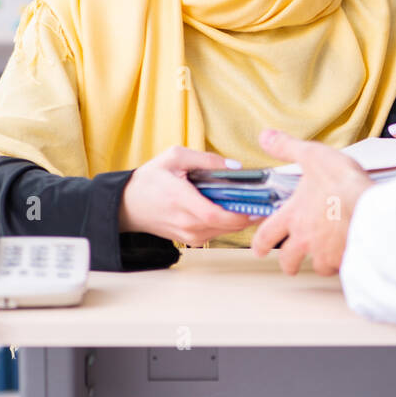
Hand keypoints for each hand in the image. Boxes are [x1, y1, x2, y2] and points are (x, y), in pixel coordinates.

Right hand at [119, 146, 259, 245]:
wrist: (127, 205)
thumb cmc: (151, 178)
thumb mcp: (174, 157)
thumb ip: (205, 160)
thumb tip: (235, 167)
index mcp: (179, 198)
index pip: (215, 214)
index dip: (239, 213)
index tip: (259, 204)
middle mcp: (185, 221)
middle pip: (225, 225)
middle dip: (249, 215)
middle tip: (268, 202)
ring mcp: (187, 234)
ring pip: (224, 231)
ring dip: (242, 220)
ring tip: (257, 204)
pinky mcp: (190, 240)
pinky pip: (217, 233)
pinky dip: (230, 223)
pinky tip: (237, 210)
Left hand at [250, 129, 374, 274]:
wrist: (369, 208)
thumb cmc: (342, 183)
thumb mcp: (312, 156)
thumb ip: (287, 148)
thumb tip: (265, 137)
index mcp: (293, 216)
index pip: (267, 235)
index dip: (260, 244)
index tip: (258, 250)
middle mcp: (305, 238)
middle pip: (288, 259)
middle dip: (288, 263)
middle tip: (290, 265)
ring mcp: (325, 252)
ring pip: (316, 265)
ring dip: (318, 262)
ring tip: (324, 259)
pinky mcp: (345, 259)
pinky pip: (340, 266)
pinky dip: (342, 262)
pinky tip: (348, 255)